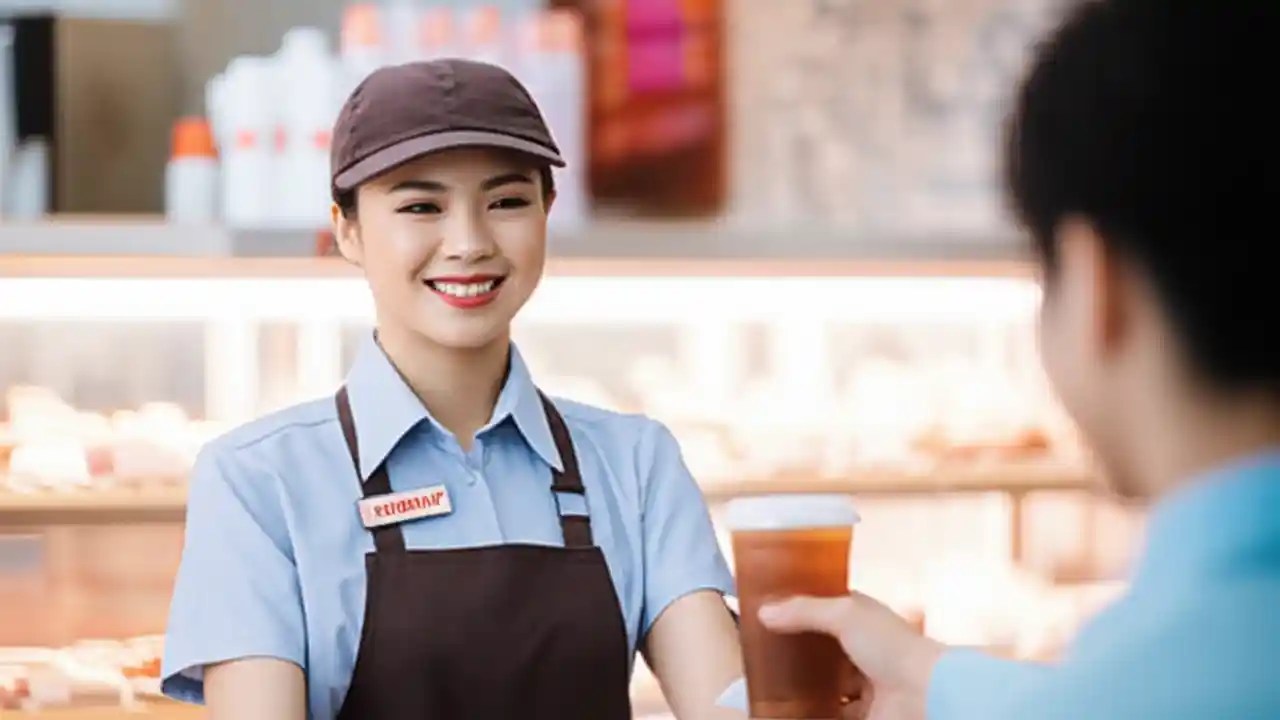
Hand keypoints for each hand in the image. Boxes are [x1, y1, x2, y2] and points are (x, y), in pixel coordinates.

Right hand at [759, 592, 944, 719]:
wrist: (925, 695)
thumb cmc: (891, 646)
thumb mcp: (844, 614)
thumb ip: (804, 611)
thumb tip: (764, 612)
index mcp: (865, 620)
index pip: (829, 611)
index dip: (803, 611)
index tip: (772, 613)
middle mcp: (866, 650)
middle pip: (826, 650)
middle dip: (800, 653)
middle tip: (766, 654)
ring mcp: (865, 685)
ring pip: (829, 685)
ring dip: (805, 687)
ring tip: (771, 685)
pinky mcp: (864, 714)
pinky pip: (834, 711)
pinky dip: (814, 711)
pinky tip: (789, 710)